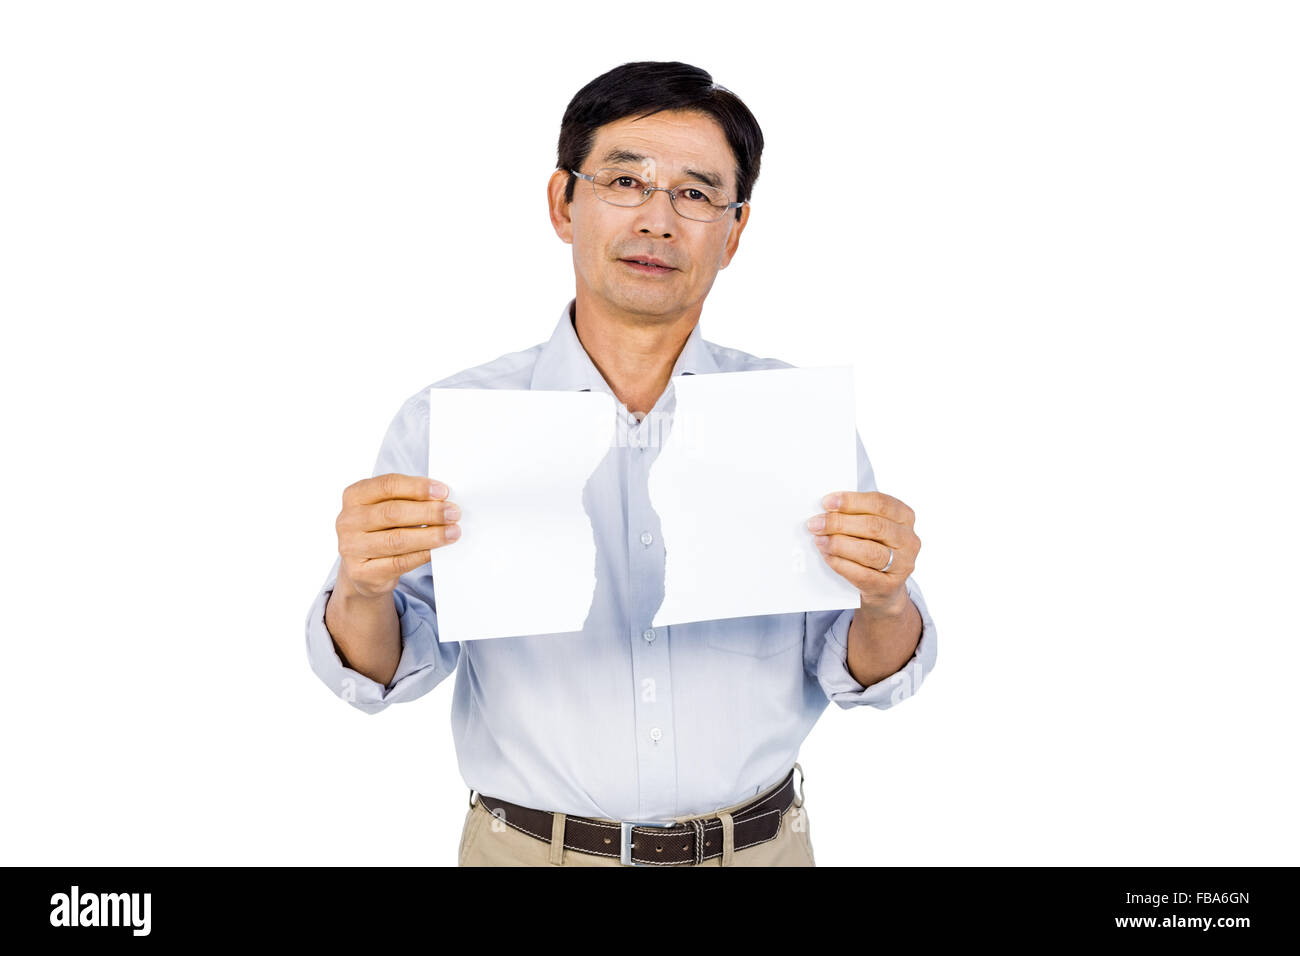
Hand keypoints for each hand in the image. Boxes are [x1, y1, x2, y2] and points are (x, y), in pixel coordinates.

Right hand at [335, 473, 460, 598]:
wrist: (362, 569)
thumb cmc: (381, 530)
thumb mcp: (388, 507)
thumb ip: (409, 499)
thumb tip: (443, 500)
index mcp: (354, 495)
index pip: (388, 485)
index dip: (418, 487)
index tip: (443, 492)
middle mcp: (347, 520)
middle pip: (393, 512)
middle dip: (429, 512)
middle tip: (453, 513)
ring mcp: (351, 547)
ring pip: (397, 539)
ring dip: (430, 535)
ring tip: (452, 532)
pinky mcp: (360, 572)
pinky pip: (398, 563)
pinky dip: (421, 555)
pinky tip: (436, 550)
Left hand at [806, 490, 920, 616]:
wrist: (884, 587)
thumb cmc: (873, 547)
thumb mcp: (870, 527)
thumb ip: (855, 515)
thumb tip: (826, 509)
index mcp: (905, 517)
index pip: (880, 503)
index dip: (852, 501)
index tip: (827, 502)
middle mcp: (908, 540)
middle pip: (873, 526)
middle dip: (840, 523)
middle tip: (816, 523)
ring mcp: (902, 565)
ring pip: (869, 551)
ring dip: (839, 544)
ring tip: (819, 540)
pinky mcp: (889, 586)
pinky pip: (862, 574)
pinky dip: (841, 563)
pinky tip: (827, 556)